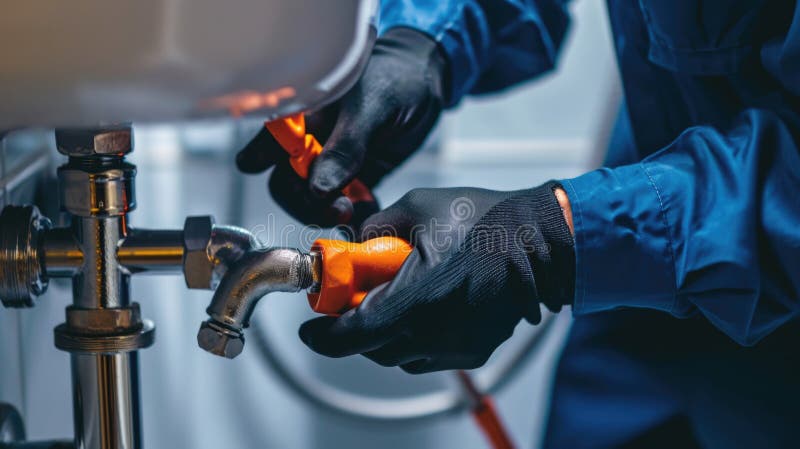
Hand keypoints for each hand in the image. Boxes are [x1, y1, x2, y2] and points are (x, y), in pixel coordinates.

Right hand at [236, 27, 447, 226]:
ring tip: (354, 213)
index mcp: (301, 117)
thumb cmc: (393, 81)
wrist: (427, 88)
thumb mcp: (370, 107)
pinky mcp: (355, 183)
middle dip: (305, 203)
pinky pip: (346, 209)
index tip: (284, 180)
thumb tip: (317, 190)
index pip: (265, 144)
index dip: (260, 163)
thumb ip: (344, 146)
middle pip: (287, 185)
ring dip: (328, 214)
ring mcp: (331, 167)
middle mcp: (309, 145)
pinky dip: (355, 219)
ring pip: (313, 203)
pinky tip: (370, 216)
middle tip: (338, 208)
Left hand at [299, 183, 575, 372]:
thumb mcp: (416, 207)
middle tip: (350, 299)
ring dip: (383, 334)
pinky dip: (413, 337)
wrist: (543, 240)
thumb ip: (373, 228)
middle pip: (371, 347)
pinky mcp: (474, 350)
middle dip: (353, 327)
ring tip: (392, 297)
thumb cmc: (485, 221)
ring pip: (399, 355)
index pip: (352, 334)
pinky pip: (428, 355)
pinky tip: (423, 305)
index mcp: (416, 298)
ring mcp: (457, 347)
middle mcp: (435, 333)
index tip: (312, 326)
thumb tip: (351, 243)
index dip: (323, 334)